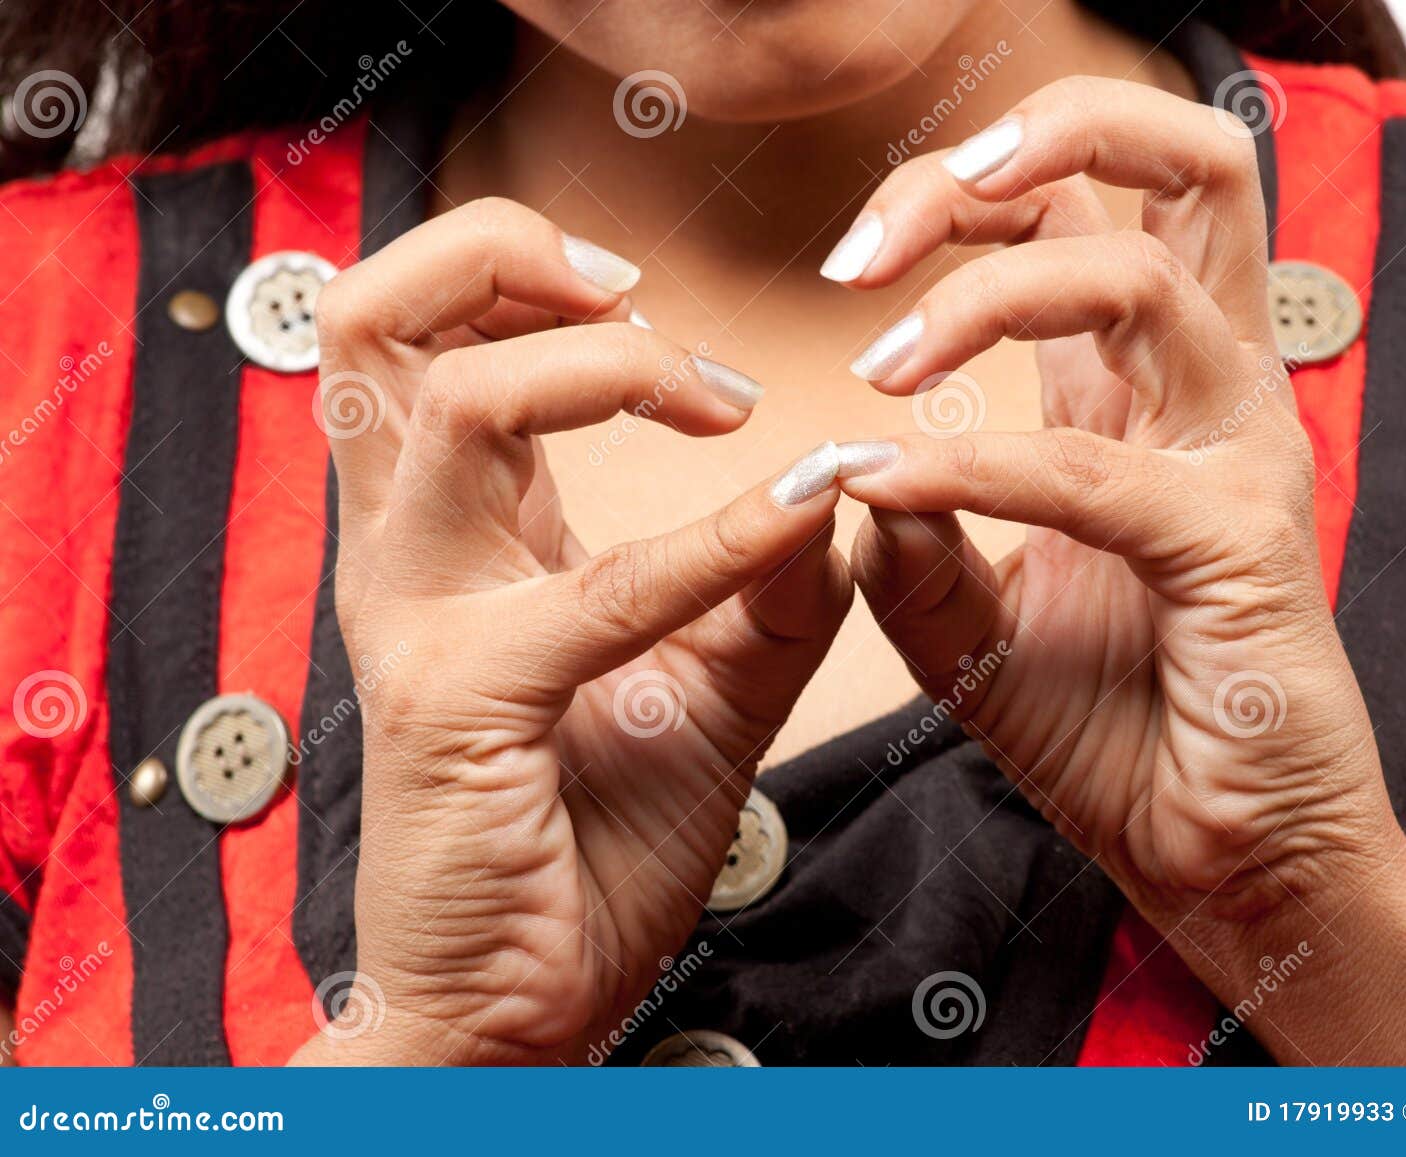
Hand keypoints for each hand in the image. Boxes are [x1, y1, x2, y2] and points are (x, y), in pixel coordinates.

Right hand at [294, 199, 851, 1064]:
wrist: (516, 1004)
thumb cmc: (588, 844)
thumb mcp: (705, 687)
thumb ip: (764, 586)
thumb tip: (838, 485)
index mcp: (453, 534)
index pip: (430, 337)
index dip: (539, 279)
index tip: (685, 339)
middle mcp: (410, 553)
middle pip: (377, 314)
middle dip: (500, 247)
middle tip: (628, 287)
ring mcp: (417, 618)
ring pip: (443, 394)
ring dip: (590, 357)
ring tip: (690, 381)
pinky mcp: (457, 699)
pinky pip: (595, 583)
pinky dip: (711, 542)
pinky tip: (793, 520)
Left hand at [829, 77, 1402, 923]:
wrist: (1223, 860)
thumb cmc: (1118, 734)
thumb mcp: (976, 633)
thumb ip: (914, 549)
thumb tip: (844, 469)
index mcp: (1147, 393)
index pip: (1084, 210)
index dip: (968, 191)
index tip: (852, 261)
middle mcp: (1208, 396)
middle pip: (1179, 163)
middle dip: (1030, 142)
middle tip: (879, 235)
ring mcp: (1240, 460)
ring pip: (1140, 281)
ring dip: (985, 297)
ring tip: (876, 366)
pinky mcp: (1244, 547)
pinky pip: (1095, 472)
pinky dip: (978, 467)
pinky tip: (891, 487)